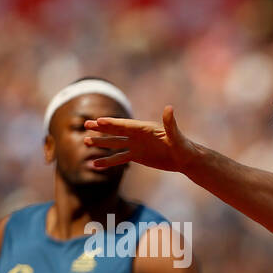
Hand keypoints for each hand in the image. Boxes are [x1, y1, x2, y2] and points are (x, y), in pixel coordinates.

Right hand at [83, 105, 198, 172]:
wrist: (186, 159)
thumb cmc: (184, 146)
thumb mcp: (177, 136)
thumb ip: (170, 123)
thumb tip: (169, 108)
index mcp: (145, 128)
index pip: (126, 125)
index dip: (113, 123)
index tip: (98, 121)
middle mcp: (138, 135)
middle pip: (116, 131)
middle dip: (101, 128)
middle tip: (86, 125)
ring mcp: (136, 145)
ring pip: (115, 144)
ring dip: (101, 143)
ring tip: (86, 142)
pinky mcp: (137, 156)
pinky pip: (119, 158)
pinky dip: (107, 161)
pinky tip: (95, 164)